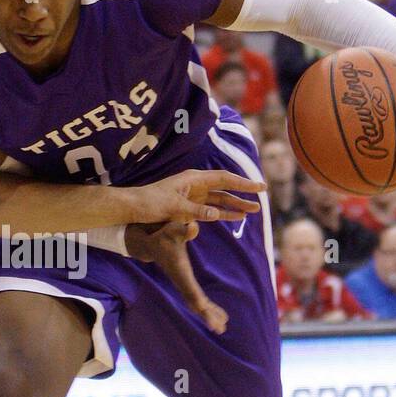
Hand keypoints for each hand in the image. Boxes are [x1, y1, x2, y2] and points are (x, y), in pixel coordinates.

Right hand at [126, 220, 228, 332]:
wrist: (150, 242)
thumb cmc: (164, 234)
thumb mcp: (174, 229)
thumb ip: (184, 230)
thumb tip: (194, 227)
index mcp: (181, 273)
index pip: (193, 293)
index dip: (202, 306)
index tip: (210, 318)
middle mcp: (181, 281)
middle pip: (196, 303)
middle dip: (208, 316)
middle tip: (221, 329)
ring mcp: (183, 283)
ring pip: (197, 303)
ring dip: (209, 314)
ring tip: (222, 326)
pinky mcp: (185, 281)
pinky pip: (197, 298)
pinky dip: (207, 307)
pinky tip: (218, 312)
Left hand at [134, 167, 264, 225]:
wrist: (133, 207)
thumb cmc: (150, 203)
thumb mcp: (173, 208)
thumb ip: (195, 212)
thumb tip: (216, 215)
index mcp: (194, 179)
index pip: (224, 178)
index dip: (243, 183)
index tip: (259, 187)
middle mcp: (196, 185)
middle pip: (225, 188)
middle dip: (243, 193)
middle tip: (262, 195)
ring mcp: (194, 196)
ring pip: (220, 200)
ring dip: (235, 205)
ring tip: (253, 211)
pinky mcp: (189, 206)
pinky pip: (211, 210)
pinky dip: (223, 214)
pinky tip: (236, 218)